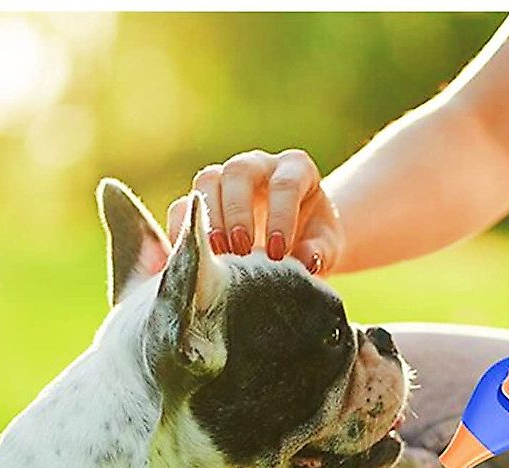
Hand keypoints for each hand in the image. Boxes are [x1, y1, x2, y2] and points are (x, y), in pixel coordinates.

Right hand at [166, 149, 343, 274]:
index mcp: (296, 170)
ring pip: (207, 181)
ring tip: (217, 255)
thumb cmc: (313, 242)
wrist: (296, 245)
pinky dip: (182, 231)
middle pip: (239, 172)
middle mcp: (258, 166)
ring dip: (208, 219)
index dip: (280, 216)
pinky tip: (189, 258)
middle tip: (242, 250)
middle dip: (238, 212)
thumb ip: (320, 252)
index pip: (285, 184)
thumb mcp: (326, 248)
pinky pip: (183, 207)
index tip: (278, 252)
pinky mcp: (203, 201)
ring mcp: (227, 179)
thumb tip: (307, 260)